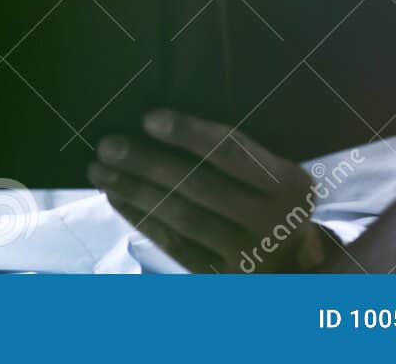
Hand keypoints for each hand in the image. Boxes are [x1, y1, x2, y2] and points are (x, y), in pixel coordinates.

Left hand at [87, 108, 331, 272]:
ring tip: (100, 169)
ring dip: (134, 190)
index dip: (188, 134)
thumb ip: (239, 153)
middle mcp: (273, 221)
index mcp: (289, 184)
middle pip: (199, 185)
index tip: (148, 118)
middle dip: (147, 163)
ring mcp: (248, 255)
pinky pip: (173, 244)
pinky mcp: (222, 278)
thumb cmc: (270, 202)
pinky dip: (141, 218)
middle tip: (108, 145)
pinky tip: (116, 197)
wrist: (296, 266)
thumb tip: (162, 120)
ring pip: (181, 217)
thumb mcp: (275, 175)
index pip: (232, 151)